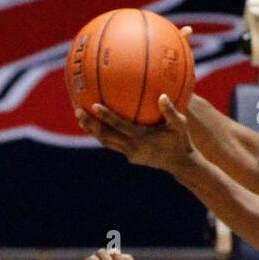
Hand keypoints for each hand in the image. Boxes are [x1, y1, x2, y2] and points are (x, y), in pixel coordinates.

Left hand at [75, 93, 192, 171]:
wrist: (181, 163)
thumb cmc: (180, 140)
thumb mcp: (180, 125)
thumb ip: (170, 111)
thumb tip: (162, 95)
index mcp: (143, 138)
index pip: (120, 126)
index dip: (107, 117)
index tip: (94, 105)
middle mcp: (133, 148)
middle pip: (107, 136)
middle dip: (91, 124)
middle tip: (78, 110)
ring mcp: (130, 154)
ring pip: (106, 142)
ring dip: (93, 131)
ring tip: (80, 117)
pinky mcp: (130, 156)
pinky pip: (112, 144)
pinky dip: (102, 135)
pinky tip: (94, 125)